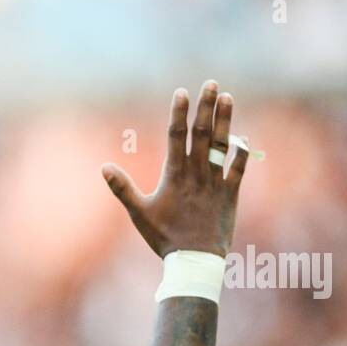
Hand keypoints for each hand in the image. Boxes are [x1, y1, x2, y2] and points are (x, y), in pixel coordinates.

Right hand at [102, 80, 247, 257]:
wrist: (194, 261)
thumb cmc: (164, 238)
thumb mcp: (138, 213)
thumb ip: (122, 188)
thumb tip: (104, 167)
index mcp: (173, 176)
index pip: (176, 137)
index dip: (179, 113)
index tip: (182, 92)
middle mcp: (196, 174)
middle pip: (201, 134)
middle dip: (206, 107)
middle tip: (211, 84)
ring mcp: (215, 183)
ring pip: (221, 145)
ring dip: (224, 120)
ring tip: (227, 98)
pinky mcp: (230, 194)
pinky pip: (238, 168)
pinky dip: (241, 152)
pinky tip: (242, 136)